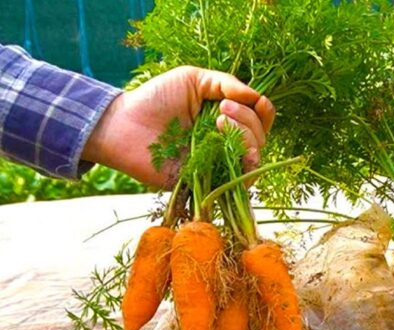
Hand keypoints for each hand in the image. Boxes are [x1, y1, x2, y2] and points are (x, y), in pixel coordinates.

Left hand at [82, 65, 275, 186]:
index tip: (254, 100)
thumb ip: (225, 83)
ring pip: (255, 157)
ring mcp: (220, 162)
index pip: (259, 117)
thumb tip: (256, 97)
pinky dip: (243, 164)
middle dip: (248, 120)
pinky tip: (228, 146)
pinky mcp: (210, 182)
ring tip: (219, 122)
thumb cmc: (155, 99)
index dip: (263, 110)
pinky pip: (240, 181)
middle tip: (222, 110)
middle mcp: (226, 140)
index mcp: (225, 116)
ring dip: (246, 137)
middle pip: (261, 136)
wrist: (126, 127)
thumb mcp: (192, 79)